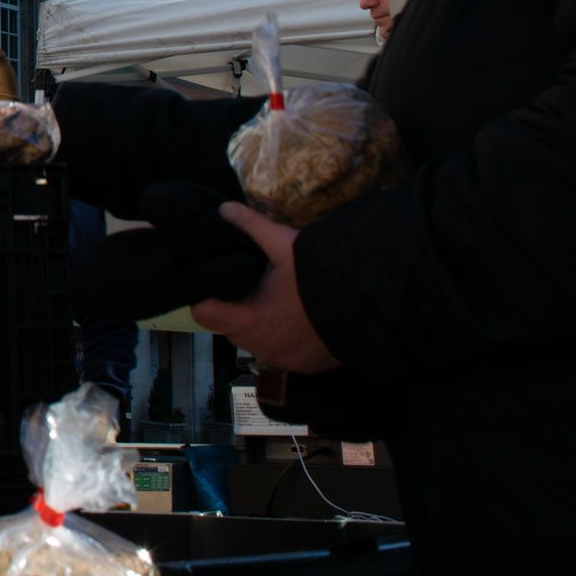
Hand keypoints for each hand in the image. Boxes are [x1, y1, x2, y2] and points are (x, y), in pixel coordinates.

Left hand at [191, 202, 339, 374]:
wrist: (371, 305)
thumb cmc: (320, 275)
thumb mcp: (283, 245)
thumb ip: (251, 225)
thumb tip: (224, 207)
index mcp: (249, 319)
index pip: (204, 314)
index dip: (205, 297)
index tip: (214, 284)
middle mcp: (262, 346)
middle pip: (229, 328)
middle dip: (235, 309)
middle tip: (249, 287)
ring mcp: (284, 360)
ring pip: (256, 342)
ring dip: (260, 325)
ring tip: (274, 301)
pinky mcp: (304, 367)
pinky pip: (282, 354)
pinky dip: (284, 340)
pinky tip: (296, 320)